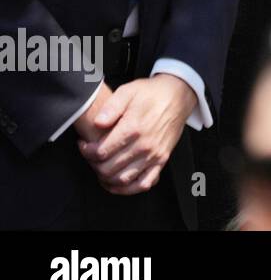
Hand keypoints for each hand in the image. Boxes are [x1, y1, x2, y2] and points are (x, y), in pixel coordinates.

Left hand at [78, 74, 196, 194]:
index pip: (101, 151)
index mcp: (133, 128)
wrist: (178, 95)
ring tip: (101, 167)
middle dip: (94, 165)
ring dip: (107, 178)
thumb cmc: (151, 93)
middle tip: (91, 156)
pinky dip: (129, 189)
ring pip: (124, 179)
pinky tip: (118, 183)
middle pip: (109, 168)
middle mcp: (144, 145)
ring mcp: (154, 154)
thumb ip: (111, 106)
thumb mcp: (128, 91)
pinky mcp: (162, 159)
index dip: (86, 151)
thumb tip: (98, 123)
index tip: (83, 144)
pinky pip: (144, 183)